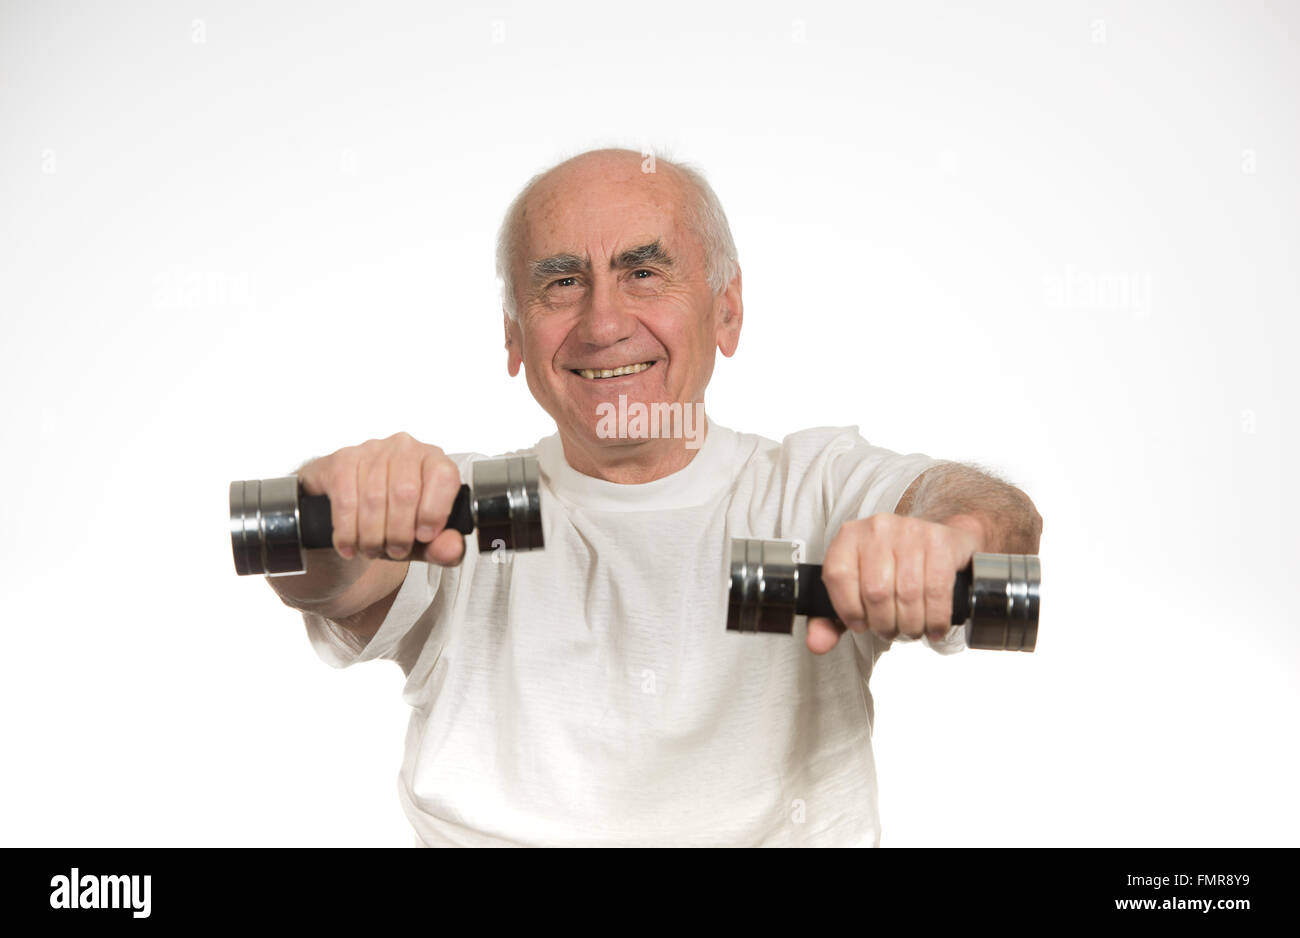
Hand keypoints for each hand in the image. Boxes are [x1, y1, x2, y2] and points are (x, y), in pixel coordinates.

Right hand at [296, 432, 466, 566]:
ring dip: (372, 535)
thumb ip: (445, 546)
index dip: (434, 512)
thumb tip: (452, 549)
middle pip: (406, 492)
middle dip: (399, 532)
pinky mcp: (343, 460)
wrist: (353, 504)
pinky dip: (347, 530)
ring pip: (374, 498)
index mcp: (434, 460)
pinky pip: (345, 500)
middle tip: (396, 551)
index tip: (424, 537)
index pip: (443, 476)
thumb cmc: (396, 516)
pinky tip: (350, 544)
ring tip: (373, 550)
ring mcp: (372, 450)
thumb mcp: (425, 538)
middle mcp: (405, 448)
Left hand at [806, 513, 985, 654]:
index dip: (848, 609)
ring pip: (907, 594)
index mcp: (848, 537)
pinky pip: (936, 591)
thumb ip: (829, 620)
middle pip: (875, 591)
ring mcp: (911, 531)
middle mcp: (877, 528)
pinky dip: (935, 618)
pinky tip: (933, 626)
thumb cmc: (892, 571)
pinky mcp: (941, 541)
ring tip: (911, 629)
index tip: (860, 624)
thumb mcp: (855, 593)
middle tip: (891, 631)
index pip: (837, 575)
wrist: (937, 545)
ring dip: (911, 625)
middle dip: (884, 624)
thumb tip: (817, 644)